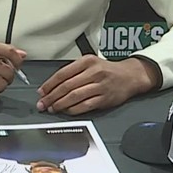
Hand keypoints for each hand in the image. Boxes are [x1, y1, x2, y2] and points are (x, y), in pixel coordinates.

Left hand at [36, 56, 158, 114]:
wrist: (130, 76)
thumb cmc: (108, 70)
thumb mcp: (90, 63)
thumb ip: (73, 71)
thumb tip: (52, 85)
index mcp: (87, 61)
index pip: (62, 73)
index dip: (49, 84)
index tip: (42, 91)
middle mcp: (94, 72)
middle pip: (66, 86)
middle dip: (51, 96)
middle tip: (43, 103)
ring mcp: (100, 86)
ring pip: (74, 96)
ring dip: (60, 104)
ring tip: (52, 108)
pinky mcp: (105, 98)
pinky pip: (85, 105)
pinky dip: (73, 110)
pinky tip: (66, 111)